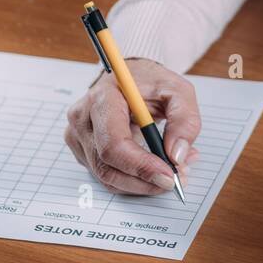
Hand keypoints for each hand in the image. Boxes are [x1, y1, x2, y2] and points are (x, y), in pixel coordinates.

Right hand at [65, 57, 200, 194]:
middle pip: (107, 167)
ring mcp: (78, 136)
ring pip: (107, 177)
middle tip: (174, 180)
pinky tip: (152, 169)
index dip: (140, 166)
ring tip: (169, 172)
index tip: (168, 175)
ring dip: (140, 183)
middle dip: (144, 180)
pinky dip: (132, 180)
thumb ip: (184, 120)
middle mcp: (83, 119)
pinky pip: (106, 175)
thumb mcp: (178, 91)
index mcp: (102, 98)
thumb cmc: (150, 82)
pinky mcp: (82, 150)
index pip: (113, 144)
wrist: (128, 78)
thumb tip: (177, 155)